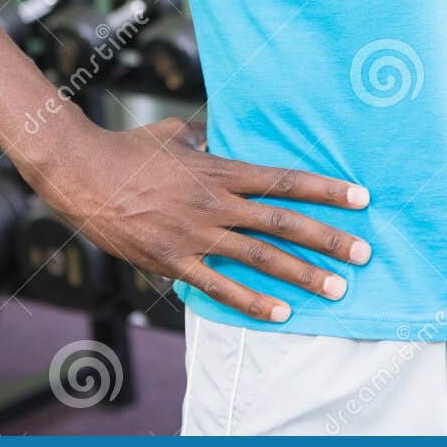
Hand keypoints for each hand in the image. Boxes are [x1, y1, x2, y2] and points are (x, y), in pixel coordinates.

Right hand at [25, 117, 369, 322]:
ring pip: (261, 258)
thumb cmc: (129, 149)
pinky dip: (252, 302)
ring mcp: (196, 235)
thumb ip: (206, 138)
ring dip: (303, 275)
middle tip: (363, 253)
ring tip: (337, 288)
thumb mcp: (176, 133)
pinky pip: (220, 287)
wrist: (82, 175)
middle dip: (329, 239)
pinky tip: (281, 313)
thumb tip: (220, 136)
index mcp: (222, 171)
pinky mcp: (173, 262)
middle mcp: (217, 204)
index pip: (286, 181)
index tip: (361, 197)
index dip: (327, 189)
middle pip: (284, 223)